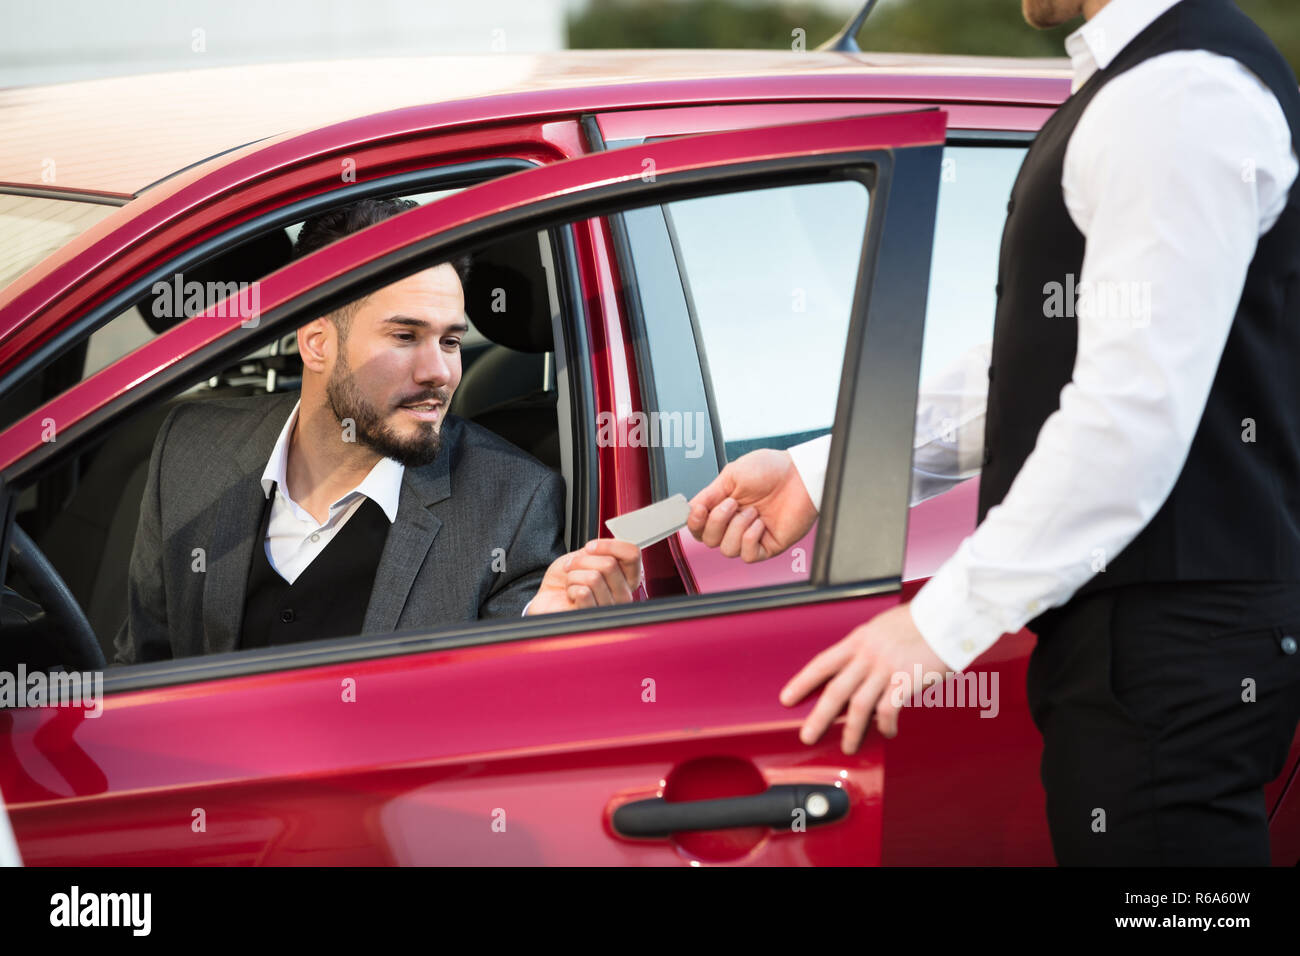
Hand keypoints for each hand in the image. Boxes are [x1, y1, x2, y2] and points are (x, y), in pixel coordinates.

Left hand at [527, 538, 642, 614]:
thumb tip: (614, 543)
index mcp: (627, 577)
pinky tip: (571, 596)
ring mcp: (610, 608)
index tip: (590, 546)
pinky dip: (570, 589)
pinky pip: (583, 592)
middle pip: (609, 564)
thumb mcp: (587, 556)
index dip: (610, 545)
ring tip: (572, 583)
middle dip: (583, 560)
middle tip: (573, 567)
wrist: (549, 597)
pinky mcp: (593, 616)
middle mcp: (623, 595)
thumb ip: (605, 551)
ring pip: (594, 578)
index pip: (632, 554)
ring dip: (574, 575)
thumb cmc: (568, 578)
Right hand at [687, 449, 816, 561]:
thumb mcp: (731, 475)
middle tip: (732, 503)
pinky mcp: (768, 546)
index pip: (698, 526)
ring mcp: (751, 535)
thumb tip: (690, 509)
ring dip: (737, 528)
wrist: (799, 474)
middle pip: (708, 541)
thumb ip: (708, 494)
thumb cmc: (771, 469)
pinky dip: (750, 538)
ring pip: (727, 550)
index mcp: (723, 506)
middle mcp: (735, 523)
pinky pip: (748, 555)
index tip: (698, 510)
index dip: (694, 522)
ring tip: (752, 511)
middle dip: (717, 522)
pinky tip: (760, 523)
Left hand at [779, 603, 949, 752]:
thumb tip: (856, 667)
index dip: (802, 682)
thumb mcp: (882, 627)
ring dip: (852, 731)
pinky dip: (886, 725)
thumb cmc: (919, 621)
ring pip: (859, 706)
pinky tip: (887, 732)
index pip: (822, 663)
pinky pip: (889, 709)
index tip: (787, 698)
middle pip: (835, 690)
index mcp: (859, 639)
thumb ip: (867, 647)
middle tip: (807, 735)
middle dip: (819, 716)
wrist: (947, 616)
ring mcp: (887, 668)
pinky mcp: (907, 680)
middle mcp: (868, 654)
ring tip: (848, 746)